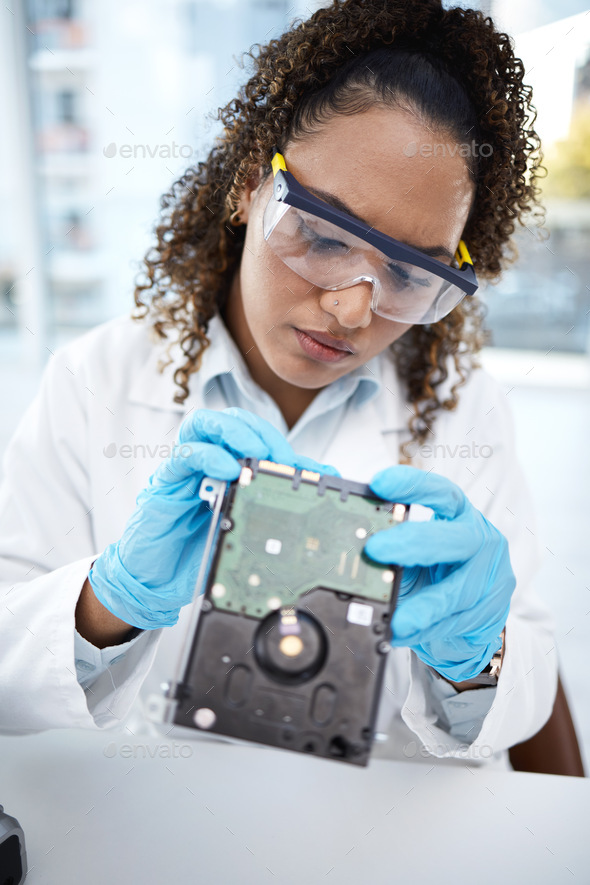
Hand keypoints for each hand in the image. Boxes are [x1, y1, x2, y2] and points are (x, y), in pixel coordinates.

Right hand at [89, 407, 338, 629]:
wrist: (156, 582)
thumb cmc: (198, 550)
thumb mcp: (244, 523)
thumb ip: (277, 496)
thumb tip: (324, 477)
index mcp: (221, 466)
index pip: (247, 432)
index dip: (275, 440)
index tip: (298, 466)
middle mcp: (200, 461)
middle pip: (225, 419)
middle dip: (257, 431)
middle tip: (280, 458)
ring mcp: (181, 470)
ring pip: (200, 424)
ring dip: (233, 433)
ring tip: (257, 454)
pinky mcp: (163, 485)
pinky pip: (183, 457)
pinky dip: (208, 457)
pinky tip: (229, 471)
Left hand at [364, 465, 514, 682]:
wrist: (470, 619)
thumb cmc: (436, 577)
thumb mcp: (412, 557)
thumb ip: (390, 547)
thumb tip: (347, 541)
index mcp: (459, 515)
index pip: (441, 492)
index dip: (412, 485)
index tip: (378, 483)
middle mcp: (480, 538)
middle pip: (454, 538)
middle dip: (413, 543)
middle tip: (375, 549)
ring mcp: (493, 574)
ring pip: (459, 591)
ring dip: (424, 606)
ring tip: (396, 620)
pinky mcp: (495, 610)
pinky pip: (458, 622)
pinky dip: (427, 630)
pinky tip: (404, 634)